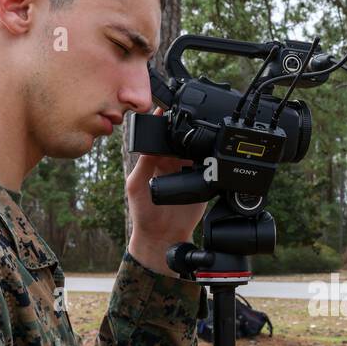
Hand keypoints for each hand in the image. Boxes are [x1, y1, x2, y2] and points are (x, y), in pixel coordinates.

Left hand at [125, 109, 206, 248]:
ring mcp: (187, 172)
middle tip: (190, 119)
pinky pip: (208, 168)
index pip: (161, 135)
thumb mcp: (135, 185)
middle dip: (185, 128)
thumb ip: (143, 164)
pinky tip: (210, 154)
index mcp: (154, 160)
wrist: (162, 236)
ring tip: (202, 135)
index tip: (168, 109)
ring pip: (196, 150)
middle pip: (180, 139)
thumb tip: (151, 143)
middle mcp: (172, 163)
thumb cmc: (143, 212)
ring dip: (199, 142)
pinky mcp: (201, 183)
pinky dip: (211, 160)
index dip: (165, 122)